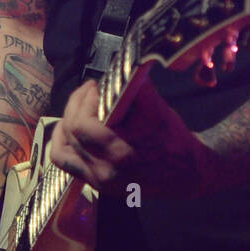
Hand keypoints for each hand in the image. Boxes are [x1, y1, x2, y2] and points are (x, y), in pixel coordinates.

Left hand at [48, 78, 223, 201]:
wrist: (187, 173)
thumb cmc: (174, 139)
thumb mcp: (158, 109)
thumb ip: (133, 86)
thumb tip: (117, 66)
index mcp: (120, 151)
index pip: (82, 122)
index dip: (85, 98)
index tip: (97, 86)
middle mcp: (105, 170)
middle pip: (71, 132)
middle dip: (76, 104)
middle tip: (89, 91)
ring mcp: (98, 181)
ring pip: (62, 147)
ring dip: (66, 122)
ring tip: (78, 108)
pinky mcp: (96, 185)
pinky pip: (65, 163)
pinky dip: (62, 143)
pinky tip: (70, 130)